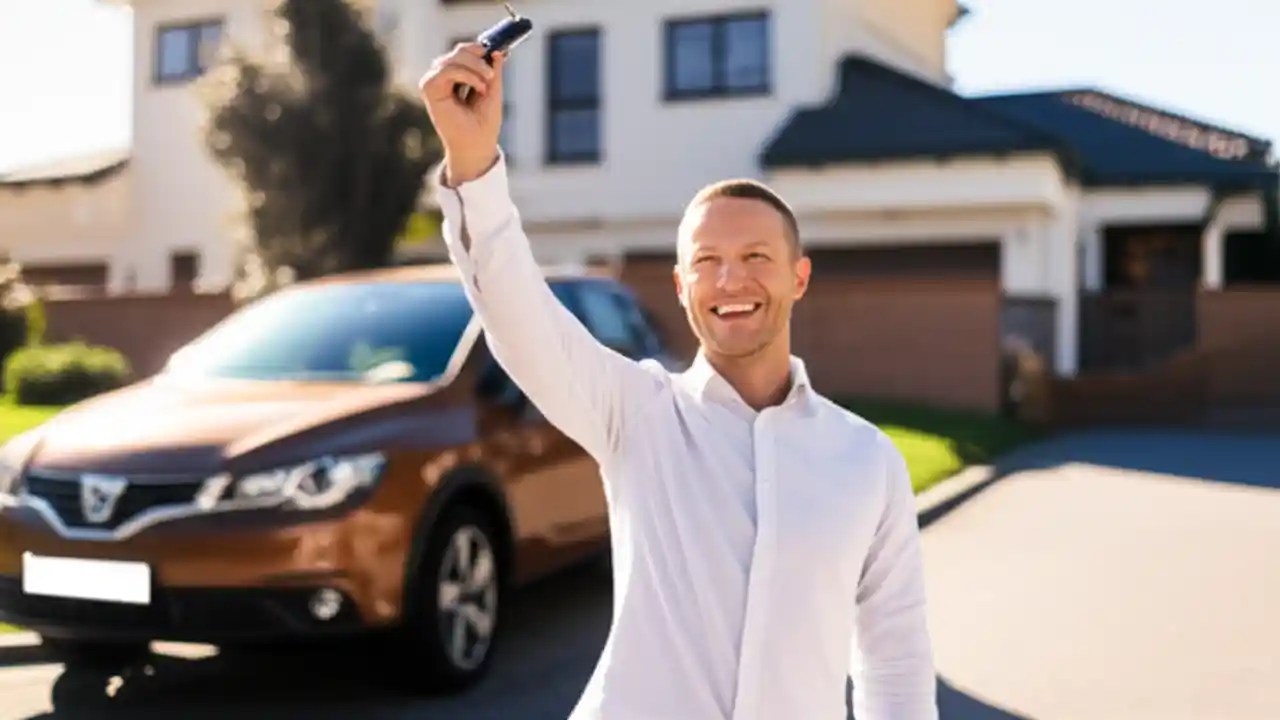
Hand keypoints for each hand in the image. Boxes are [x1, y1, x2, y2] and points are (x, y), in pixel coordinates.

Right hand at [418, 43, 505, 185]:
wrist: (477, 146)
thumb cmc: (484, 124)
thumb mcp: (493, 92)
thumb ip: (493, 71)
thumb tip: (498, 51)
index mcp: (457, 77)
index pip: (463, 52)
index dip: (478, 48)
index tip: (497, 53)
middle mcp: (444, 78)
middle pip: (458, 52)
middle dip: (477, 58)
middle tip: (491, 74)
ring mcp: (435, 82)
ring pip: (452, 58)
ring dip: (474, 67)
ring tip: (486, 84)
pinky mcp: (429, 89)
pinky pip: (447, 70)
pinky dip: (466, 74)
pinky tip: (478, 88)